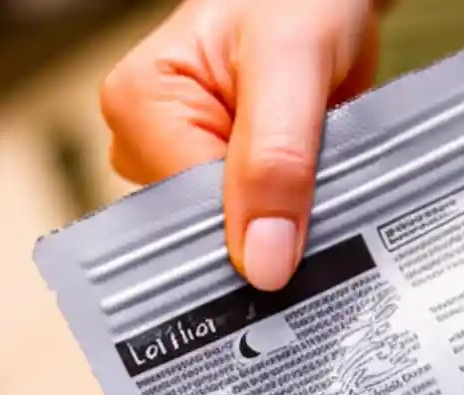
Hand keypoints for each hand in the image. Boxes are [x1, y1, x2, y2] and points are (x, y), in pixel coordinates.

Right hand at [99, 0, 380, 289]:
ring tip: (325, 175)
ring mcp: (185, 160)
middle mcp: (148, 139)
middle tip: (322, 198)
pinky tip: (322, 189)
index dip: (245, 231)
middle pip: (205, 227)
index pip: (185, 209)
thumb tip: (262, 262)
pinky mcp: (224, 175)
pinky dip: (296, 215)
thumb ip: (275, 160)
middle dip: (267, 227)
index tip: (299, 241)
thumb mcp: (292, 62)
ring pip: (235, 233)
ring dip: (288, 220)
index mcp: (138, 104)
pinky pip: (257, 222)